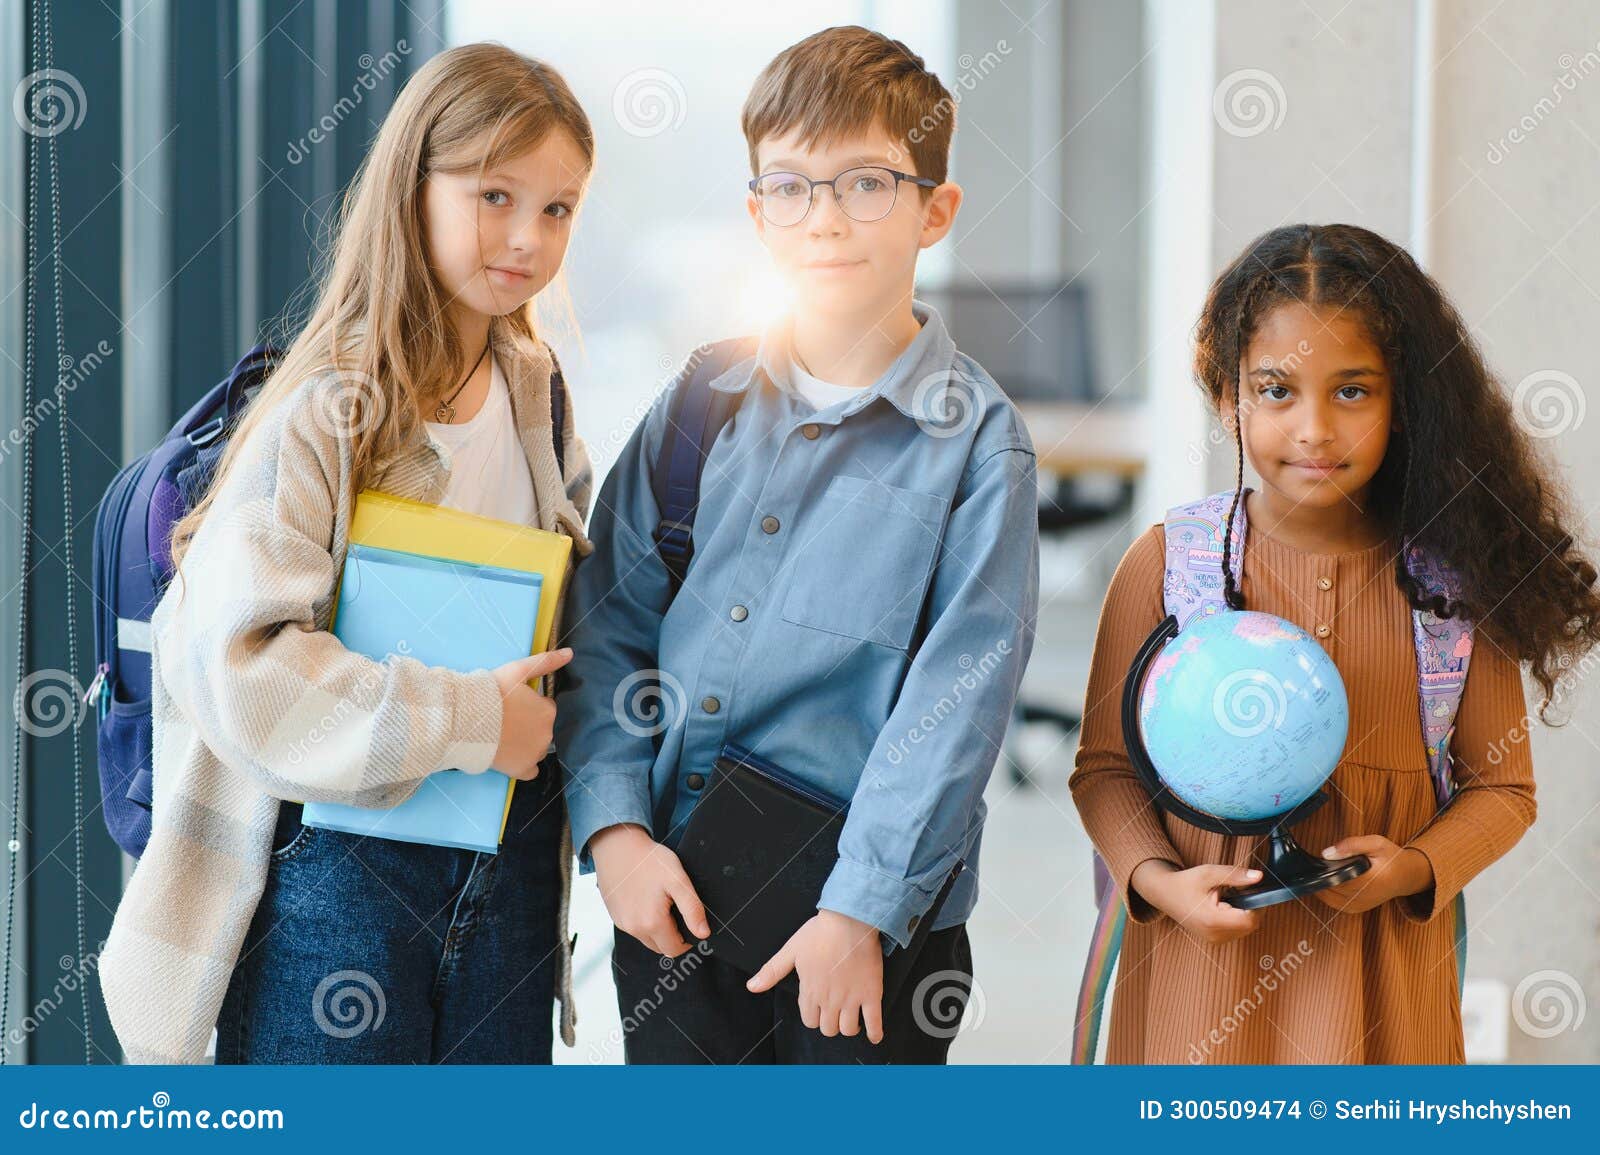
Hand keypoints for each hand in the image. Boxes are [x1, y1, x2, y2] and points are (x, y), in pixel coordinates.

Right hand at [488, 648, 572, 780]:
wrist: (465, 720)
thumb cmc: (491, 693)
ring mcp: (535, 754)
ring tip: (504, 736)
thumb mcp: (518, 670)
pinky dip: (523, 765)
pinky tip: (511, 756)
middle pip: (542, 729)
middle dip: (529, 725)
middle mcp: (547, 735)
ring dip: (526, 744)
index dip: (530, 706)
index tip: (513, 705)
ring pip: (537, 749)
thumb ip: (546, 662)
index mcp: (548, 712)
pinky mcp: (521, 770)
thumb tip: (570, 653)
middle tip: (506, 720)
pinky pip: (530, 770)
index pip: (546, 709)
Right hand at [590, 823, 709, 956]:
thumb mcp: (678, 881)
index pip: (675, 949)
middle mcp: (634, 929)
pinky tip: (646, 900)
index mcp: (652, 923)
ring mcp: (622, 923)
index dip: (687, 941)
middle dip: (673, 936)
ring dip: (658, 930)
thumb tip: (703, 934)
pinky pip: (634, 928)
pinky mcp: (615, 915)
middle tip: (676, 909)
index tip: (690, 922)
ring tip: (661, 903)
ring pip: (647, 939)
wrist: (618, 845)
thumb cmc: (649, 860)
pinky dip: (643, 922)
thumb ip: (692, 909)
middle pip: (661, 947)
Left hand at [746, 910, 884, 1042]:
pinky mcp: (871, 993)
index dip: (813, 1016)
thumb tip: (751, 987)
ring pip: (848, 1029)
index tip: (818, 1008)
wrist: (849, 920)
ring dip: (849, 1028)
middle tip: (835, 1013)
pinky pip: (874, 1022)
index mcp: (810, 990)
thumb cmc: (820, 932)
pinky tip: (874, 1036)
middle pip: (828, 1028)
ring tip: (851, 1020)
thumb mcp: (791, 950)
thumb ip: (772, 971)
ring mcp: (851, 998)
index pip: (809, 1020)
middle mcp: (829, 999)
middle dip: (830, 1023)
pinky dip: (874, 1033)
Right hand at [1131, 859, 1264, 943]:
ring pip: (1246, 928)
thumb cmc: (1186, 882)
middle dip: (1250, 906)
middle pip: (1250, 925)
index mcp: (1212, 920)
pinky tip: (1225, 906)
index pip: (1250, 920)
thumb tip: (1260, 876)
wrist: (1165, 894)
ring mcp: (1215, 940)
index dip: (1257, 904)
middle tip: (1238, 890)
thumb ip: (1235, 875)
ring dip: (1245, 912)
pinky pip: (1238, 930)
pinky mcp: (1215, 940)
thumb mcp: (1210, 873)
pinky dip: (1238, 917)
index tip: (1250, 889)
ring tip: (1228, 897)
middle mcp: (1214, 935)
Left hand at [1313, 835, 1432, 914]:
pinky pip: (1332, 902)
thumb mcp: (1376, 843)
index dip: (1322, 869)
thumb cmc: (1391, 858)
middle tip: (1318, 862)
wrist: (1406, 876)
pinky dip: (1326, 891)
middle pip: (1329, 887)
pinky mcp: (1354, 909)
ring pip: (1327, 897)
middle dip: (1320, 875)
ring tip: (1325, 869)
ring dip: (1321, 883)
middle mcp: (1363, 897)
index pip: (1336, 878)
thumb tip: (1326, 853)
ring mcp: (1358, 906)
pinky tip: (1328, 879)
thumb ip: (1352, 845)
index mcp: (1369, 880)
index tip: (1316, 859)